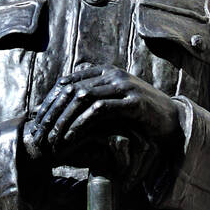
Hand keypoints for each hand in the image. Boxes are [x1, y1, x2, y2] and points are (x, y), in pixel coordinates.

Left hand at [23, 64, 182, 184]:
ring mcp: (124, 86)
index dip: (50, 101)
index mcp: (105, 71)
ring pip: (82, 98)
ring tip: (53, 138)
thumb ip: (93, 100)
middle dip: (52, 112)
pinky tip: (71, 137)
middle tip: (40, 132)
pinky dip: (81, 123)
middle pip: (72, 89)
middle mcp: (112, 74)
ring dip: (64, 120)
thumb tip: (61, 106)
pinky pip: (99, 109)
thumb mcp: (113, 103)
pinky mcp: (133, 102)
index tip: (37, 119)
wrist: (173, 121)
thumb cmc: (139, 115)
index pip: (68, 82)